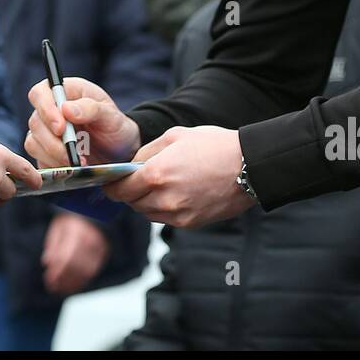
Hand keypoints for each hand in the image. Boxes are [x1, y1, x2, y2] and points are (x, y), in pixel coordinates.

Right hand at [25, 76, 140, 167]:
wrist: (120, 151)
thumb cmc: (115, 126)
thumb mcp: (111, 115)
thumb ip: (91, 108)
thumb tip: (65, 109)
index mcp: (65, 91)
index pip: (40, 93)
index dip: (46, 110)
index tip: (61, 128)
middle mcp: (51, 110)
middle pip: (35, 122)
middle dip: (53, 142)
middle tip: (72, 156)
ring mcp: (45, 131)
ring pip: (33, 142)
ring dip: (54, 156)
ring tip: (78, 163)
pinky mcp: (44, 151)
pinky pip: (38, 159)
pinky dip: (53, 166)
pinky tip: (71, 169)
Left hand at [41, 212, 109, 296]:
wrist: (94, 213)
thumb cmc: (72, 221)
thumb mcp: (59, 227)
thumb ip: (52, 244)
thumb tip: (46, 262)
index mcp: (76, 232)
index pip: (65, 256)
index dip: (56, 271)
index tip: (48, 280)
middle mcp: (89, 241)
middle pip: (75, 266)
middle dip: (62, 279)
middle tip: (52, 287)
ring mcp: (97, 248)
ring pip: (85, 271)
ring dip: (72, 283)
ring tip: (60, 290)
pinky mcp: (102, 254)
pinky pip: (93, 271)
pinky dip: (82, 281)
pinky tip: (73, 286)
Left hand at [105, 125, 255, 228]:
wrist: (250, 166)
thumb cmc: (213, 145)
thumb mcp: (176, 136)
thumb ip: (147, 152)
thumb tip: (130, 165)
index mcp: (157, 174)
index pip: (119, 189)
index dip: (111, 185)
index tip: (109, 181)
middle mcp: (164, 199)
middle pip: (131, 203)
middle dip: (128, 192)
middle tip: (132, 181)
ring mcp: (178, 215)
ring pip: (147, 213)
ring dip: (144, 202)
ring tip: (155, 186)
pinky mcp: (191, 223)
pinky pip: (165, 219)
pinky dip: (162, 209)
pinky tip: (174, 193)